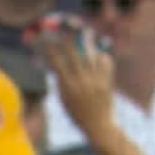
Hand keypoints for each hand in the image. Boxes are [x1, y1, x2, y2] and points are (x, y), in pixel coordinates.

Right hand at [37, 29, 116, 144]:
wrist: (99, 126)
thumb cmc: (77, 113)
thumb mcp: (63, 97)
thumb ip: (61, 80)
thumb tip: (55, 63)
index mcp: (67, 86)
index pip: (57, 61)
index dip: (50, 48)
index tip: (46, 38)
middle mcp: (82, 81)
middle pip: (75, 54)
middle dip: (69, 38)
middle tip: (67, 27)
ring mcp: (97, 82)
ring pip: (91, 56)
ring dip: (87, 43)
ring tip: (85, 32)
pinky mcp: (108, 83)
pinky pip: (106, 64)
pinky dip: (102, 56)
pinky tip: (100, 51)